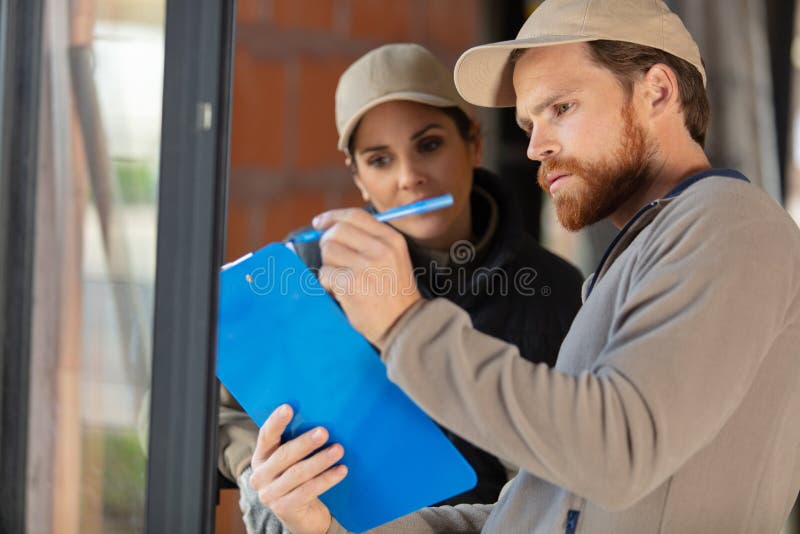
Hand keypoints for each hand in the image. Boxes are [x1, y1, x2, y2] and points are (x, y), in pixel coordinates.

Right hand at [249, 405, 347, 533]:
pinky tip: (341, 470)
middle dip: (305, 442)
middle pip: (284, 455)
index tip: (288, 408)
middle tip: (324, 431)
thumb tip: (322, 415)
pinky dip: (326, 479)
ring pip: (297, 473)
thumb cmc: (299, 476)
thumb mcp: (294, 459)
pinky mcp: (284, 508)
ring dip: (320, 460)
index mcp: (261, 456)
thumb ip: (297, 441)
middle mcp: (260, 475)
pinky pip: (308, 491)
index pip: (266, 435)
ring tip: (338, 450)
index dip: (276, 422)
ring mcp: (270, 494)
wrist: (300, 514)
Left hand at [314, 209, 421, 342]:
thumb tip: (330, 227)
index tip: (320, 223)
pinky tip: (341, 292)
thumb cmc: (393, 293)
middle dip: (327, 244)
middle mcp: (380, 249)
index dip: (333, 217)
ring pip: (328, 251)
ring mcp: (365, 266)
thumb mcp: (393, 258)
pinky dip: (328, 284)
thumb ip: (369, 240)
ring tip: (343, 280)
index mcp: (391, 239)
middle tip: (333, 259)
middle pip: (337, 231)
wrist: (403, 323)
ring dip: (329, 266)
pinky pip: (325, 274)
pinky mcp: (351, 284)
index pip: (355, 216)